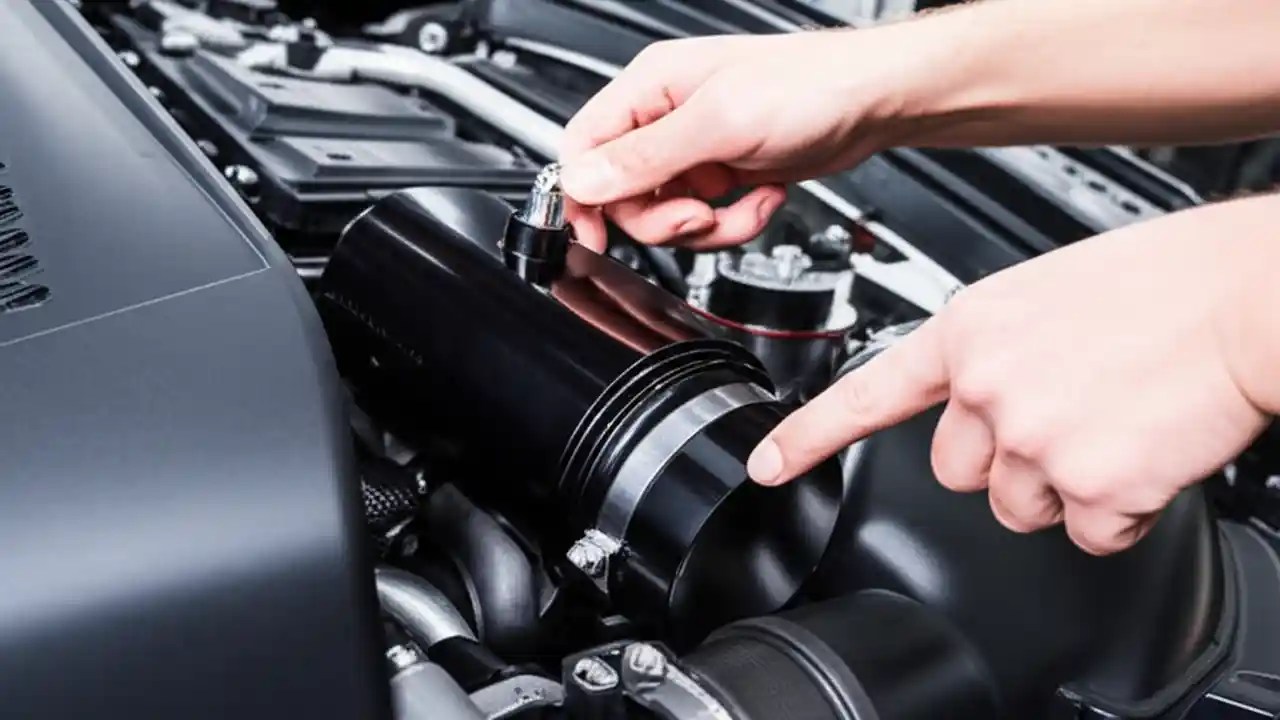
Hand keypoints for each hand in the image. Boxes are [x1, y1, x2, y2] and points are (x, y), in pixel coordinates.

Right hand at [558, 32, 911, 250]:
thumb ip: (646, 156)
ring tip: (740, 207)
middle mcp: (665, 118)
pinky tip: (760, 198)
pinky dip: (732, 222)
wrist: (873, 101)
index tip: (596, 235)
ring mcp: (694, 148)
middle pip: (623, 194)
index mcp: (650, 88)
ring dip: (705, 227)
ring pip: (664, 213)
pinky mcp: (722, 171)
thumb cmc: (812, 86)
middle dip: (663, 220)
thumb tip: (584, 179)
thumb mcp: (720, 124)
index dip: (584, 197)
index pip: (584, 148)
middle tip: (700, 216)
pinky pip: (704, 218)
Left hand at [747, 197, 1279, 554]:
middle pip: (955, 472)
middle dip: (1001, 462)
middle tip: (1064, 417)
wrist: (1248, 296)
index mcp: (970, 331)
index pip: (869, 394)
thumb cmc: (1167, 283)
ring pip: (1019, 507)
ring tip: (1114, 426)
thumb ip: (995, 350)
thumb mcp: (1046, 294)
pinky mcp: (1089, 486)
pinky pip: (1089, 532)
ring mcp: (1032, 439)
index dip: (810, 436)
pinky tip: (1146, 455)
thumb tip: (983, 394)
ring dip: (1062, 486)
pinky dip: (1120, 511)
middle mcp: (987, 386)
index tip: (770, 466)